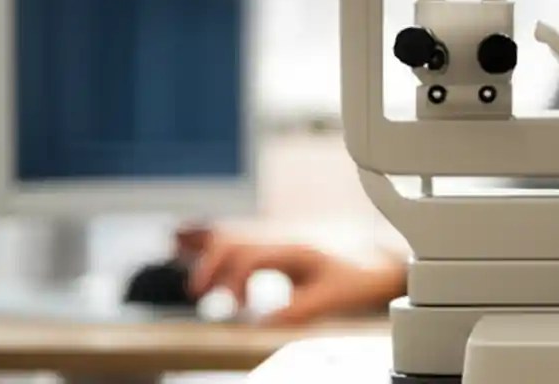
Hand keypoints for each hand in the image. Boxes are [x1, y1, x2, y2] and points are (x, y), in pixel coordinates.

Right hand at [178, 229, 404, 325]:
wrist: (378, 266)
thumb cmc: (358, 280)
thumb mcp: (331, 299)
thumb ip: (298, 310)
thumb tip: (261, 323)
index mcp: (293, 250)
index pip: (249, 255)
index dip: (233, 280)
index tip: (234, 308)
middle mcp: (281, 241)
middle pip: (233, 240)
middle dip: (210, 264)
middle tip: (199, 295)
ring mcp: (277, 244)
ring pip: (232, 236)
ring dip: (206, 250)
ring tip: (180, 258)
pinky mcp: (275, 252)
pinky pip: (237, 242)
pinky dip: (211, 242)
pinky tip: (184, 242)